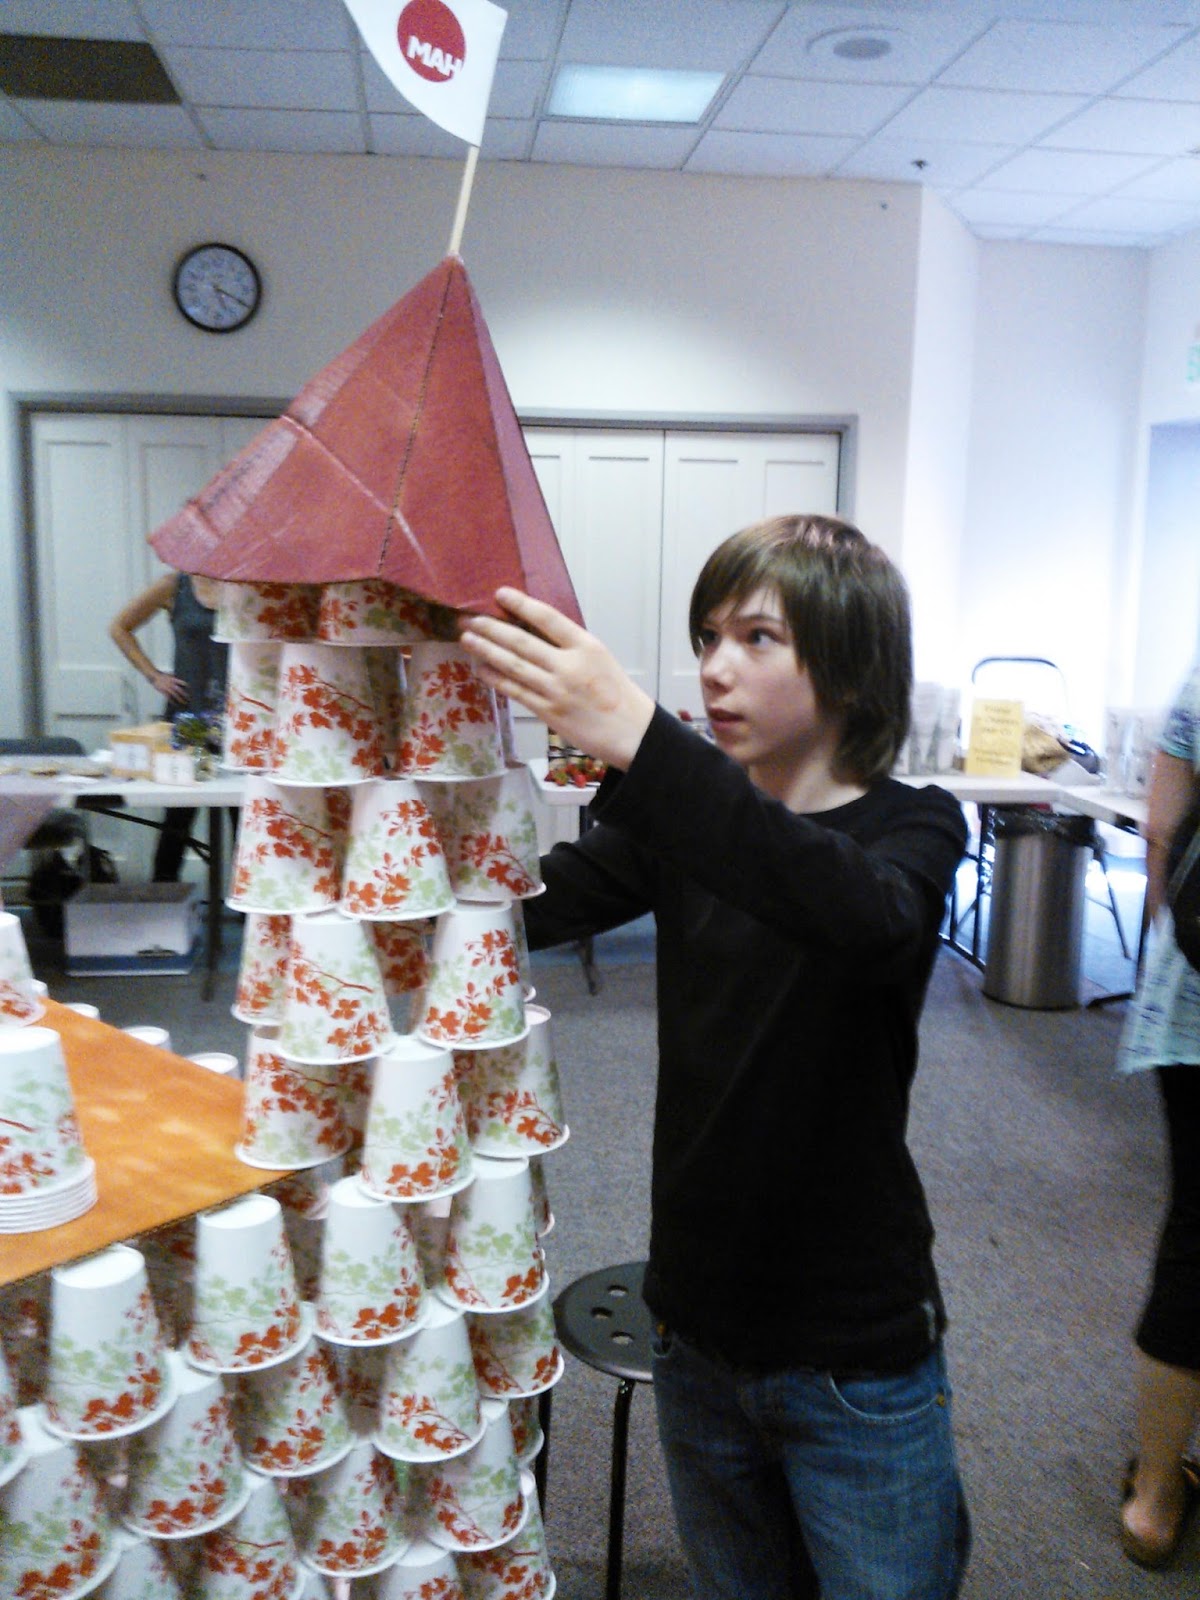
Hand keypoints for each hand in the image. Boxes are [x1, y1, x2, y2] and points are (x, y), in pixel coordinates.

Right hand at [150, 671, 188, 705]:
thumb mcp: (169, 674)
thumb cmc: (162, 675)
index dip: (185, 685)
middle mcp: (172, 684)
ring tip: (184, 703)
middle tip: (189, 698)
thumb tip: (177, 678)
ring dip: (180, 699)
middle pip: (179, 690)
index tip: (190, 688)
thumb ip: (174, 677)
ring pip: (175, 695)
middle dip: (185, 694)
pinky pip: (169, 697)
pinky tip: (175, 704)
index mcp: (173, 679)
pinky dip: (172, 701)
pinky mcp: (164, 692)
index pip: (181, 682)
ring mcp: (168, 688)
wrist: (154, 676)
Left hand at [459, 588, 654, 770]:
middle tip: (468, 619)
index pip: (547, 618)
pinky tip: (481, 669)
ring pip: (513, 665)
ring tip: (467, 639)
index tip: (500, 594)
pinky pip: (515, 691)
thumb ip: (570, 646)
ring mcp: (556, 690)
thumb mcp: (600, 658)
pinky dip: (496, 679)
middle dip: (491, 628)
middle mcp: (569, 665)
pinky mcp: (548, 712)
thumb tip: (533, 630)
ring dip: (486, 651)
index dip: (521, 604)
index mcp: (586, 646)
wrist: (632, 732)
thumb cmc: (616, 693)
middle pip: (522, 641)